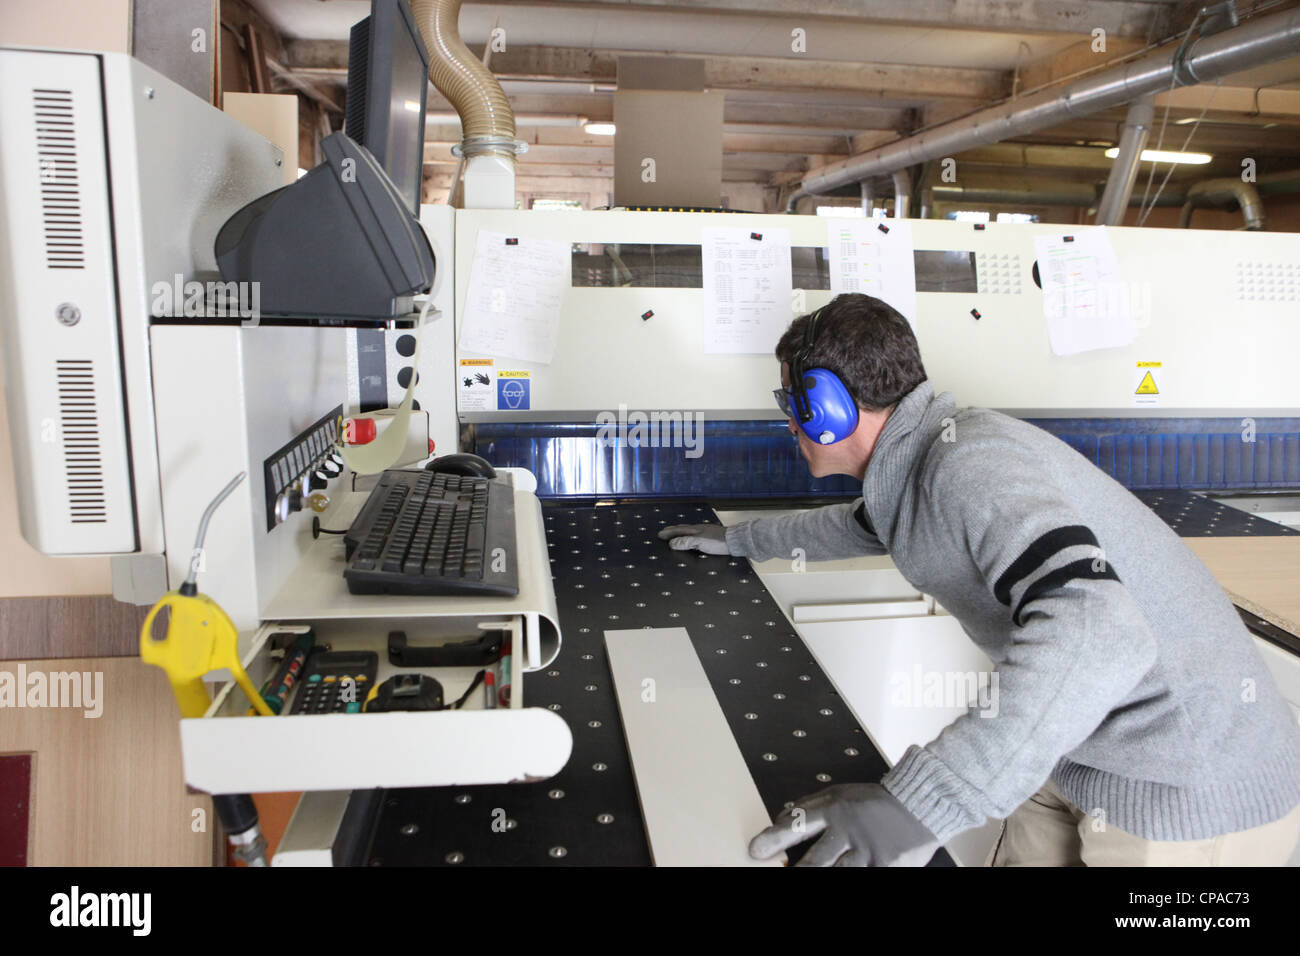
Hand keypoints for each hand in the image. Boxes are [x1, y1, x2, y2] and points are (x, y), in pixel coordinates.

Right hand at [657, 524, 730, 555]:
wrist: (736, 541)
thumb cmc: (719, 542)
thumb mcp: (700, 543)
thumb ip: (686, 542)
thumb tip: (672, 543)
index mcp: (695, 530)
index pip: (678, 531)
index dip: (668, 533)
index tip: (659, 535)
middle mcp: (700, 529)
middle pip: (683, 529)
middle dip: (673, 531)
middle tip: (664, 532)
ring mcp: (706, 532)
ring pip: (690, 531)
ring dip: (681, 533)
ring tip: (676, 535)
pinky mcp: (712, 537)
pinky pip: (696, 535)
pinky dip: (690, 536)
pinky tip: (693, 540)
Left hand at [749, 783, 939, 866]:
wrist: (920, 804)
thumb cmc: (876, 802)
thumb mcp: (841, 794)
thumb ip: (810, 806)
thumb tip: (781, 816)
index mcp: (834, 811)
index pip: (797, 824)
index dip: (773, 838)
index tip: (756, 850)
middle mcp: (848, 832)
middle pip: (815, 861)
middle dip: (798, 872)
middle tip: (784, 873)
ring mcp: (867, 852)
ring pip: (839, 874)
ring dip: (824, 876)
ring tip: (810, 875)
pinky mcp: (886, 866)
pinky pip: (864, 877)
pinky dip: (856, 876)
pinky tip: (851, 872)